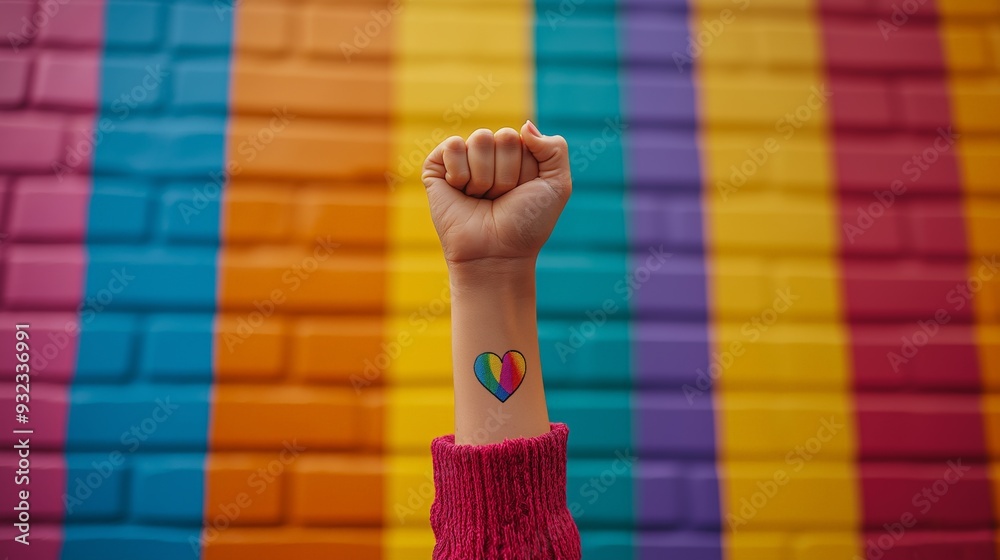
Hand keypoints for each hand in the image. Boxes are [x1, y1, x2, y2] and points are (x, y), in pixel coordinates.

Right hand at [421, 121, 571, 268]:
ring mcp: (463, 159)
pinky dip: (460, 174)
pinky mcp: (437, 167)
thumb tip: (524, 126)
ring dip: (485, 178)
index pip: (523, 138)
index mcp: (517, 153)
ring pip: (479, 140)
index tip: (521, 193)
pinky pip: (452, 146)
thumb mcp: (557, 185)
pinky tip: (461, 192)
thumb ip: (555, 149)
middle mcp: (490, 153)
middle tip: (500, 198)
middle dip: (506, 174)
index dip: (525, 169)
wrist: (497, 254)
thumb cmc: (526, 223)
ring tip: (481, 198)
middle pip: (504, 137)